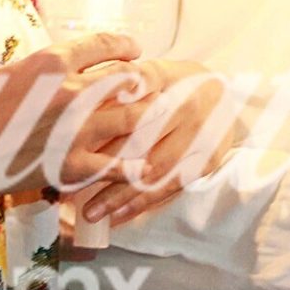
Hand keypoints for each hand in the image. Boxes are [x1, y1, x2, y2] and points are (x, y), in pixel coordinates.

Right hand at [0, 30, 150, 204]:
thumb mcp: (10, 74)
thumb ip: (47, 70)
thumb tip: (75, 67)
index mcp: (51, 61)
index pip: (105, 44)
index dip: (126, 45)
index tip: (134, 49)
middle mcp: (70, 92)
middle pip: (128, 80)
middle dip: (141, 82)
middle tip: (147, 87)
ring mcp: (75, 131)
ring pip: (132, 118)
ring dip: (142, 117)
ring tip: (147, 119)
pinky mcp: (73, 168)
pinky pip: (120, 166)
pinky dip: (133, 165)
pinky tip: (140, 164)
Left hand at [62, 60, 241, 230]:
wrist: (223, 94)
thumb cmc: (171, 84)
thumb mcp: (148, 73)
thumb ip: (119, 84)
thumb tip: (81, 101)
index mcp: (165, 77)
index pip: (125, 104)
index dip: (97, 125)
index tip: (66, 146)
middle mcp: (185, 105)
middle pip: (138, 140)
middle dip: (102, 166)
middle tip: (69, 188)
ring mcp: (199, 135)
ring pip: (153, 170)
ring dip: (119, 194)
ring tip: (90, 212)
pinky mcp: (206, 160)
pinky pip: (170, 185)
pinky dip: (143, 203)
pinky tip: (119, 216)